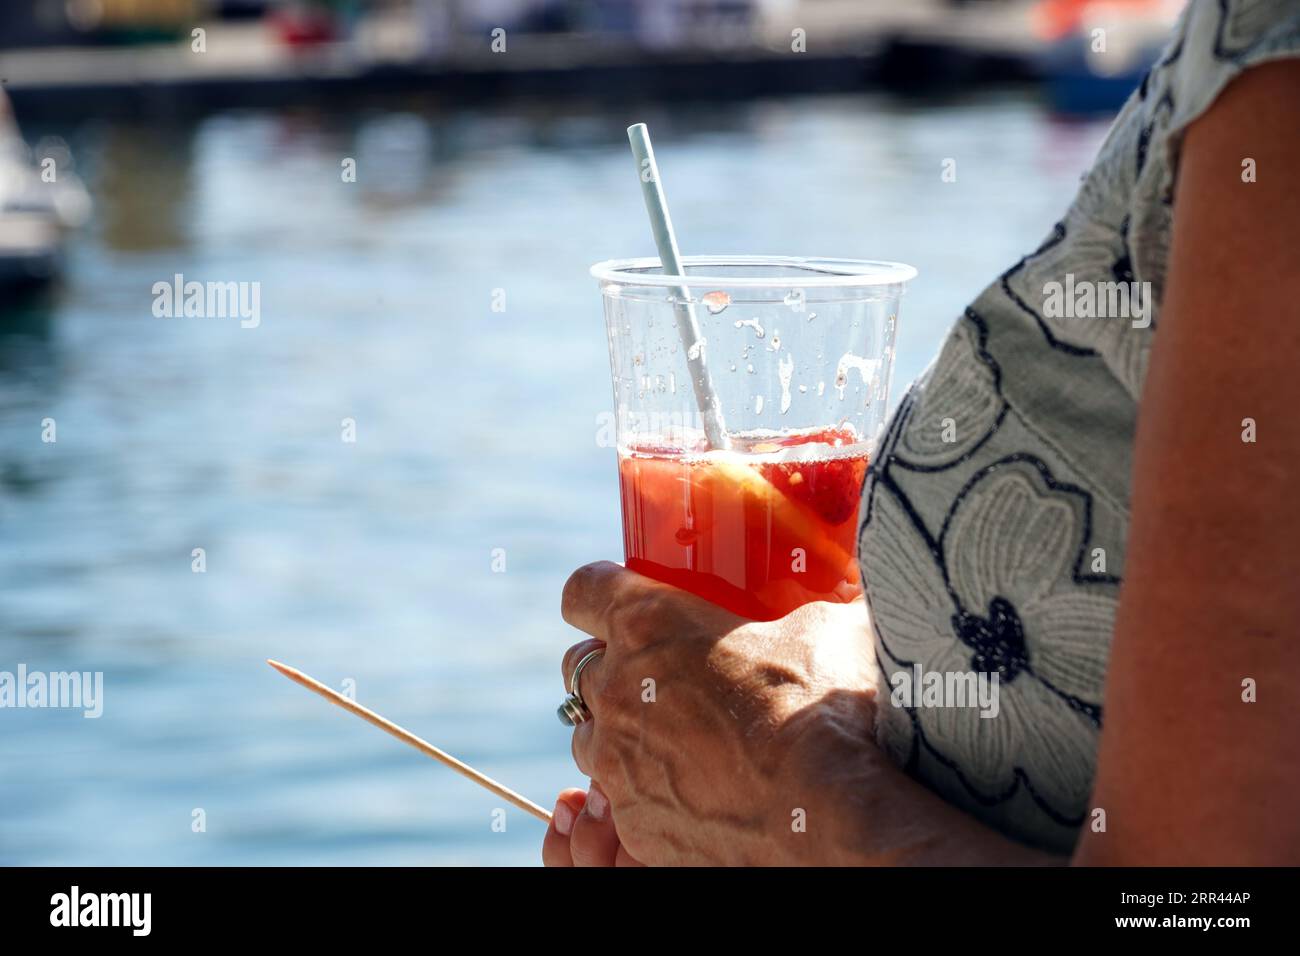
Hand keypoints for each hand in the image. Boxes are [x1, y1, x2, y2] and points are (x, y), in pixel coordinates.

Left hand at [554, 561, 881, 865]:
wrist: (828, 817)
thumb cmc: (823, 710)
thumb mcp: (825, 632)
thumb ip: (808, 613)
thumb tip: (846, 606)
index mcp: (649, 625)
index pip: (584, 591)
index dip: (600, 593)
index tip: (617, 599)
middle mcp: (618, 689)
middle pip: (579, 666)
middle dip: (612, 667)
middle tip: (661, 675)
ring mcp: (618, 761)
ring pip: (590, 737)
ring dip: (622, 732)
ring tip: (679, 740)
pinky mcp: (633, 821)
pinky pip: (621, 800)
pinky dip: (649, 792)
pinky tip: (697, 792)